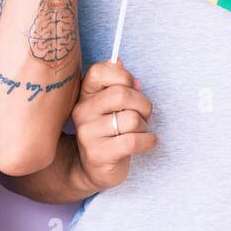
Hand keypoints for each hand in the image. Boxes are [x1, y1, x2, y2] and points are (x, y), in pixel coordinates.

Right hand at [72, 59, 156, 191]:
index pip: (100, 71)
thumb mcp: (109, 104)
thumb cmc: (109, 131)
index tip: (132, 88)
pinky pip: (133, 141)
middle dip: (143, 103)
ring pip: (131, 119)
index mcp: (84, 94)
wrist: (93, 168)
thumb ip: (116, 82)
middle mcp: (82, 111)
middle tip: (144, 114)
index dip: (123, 76)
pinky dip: (148, 141)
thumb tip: (119, 61)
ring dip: (144, 126)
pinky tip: (148, 142)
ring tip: (140, 131)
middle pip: (122, 94)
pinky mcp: (98, 154)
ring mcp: (87, 134)